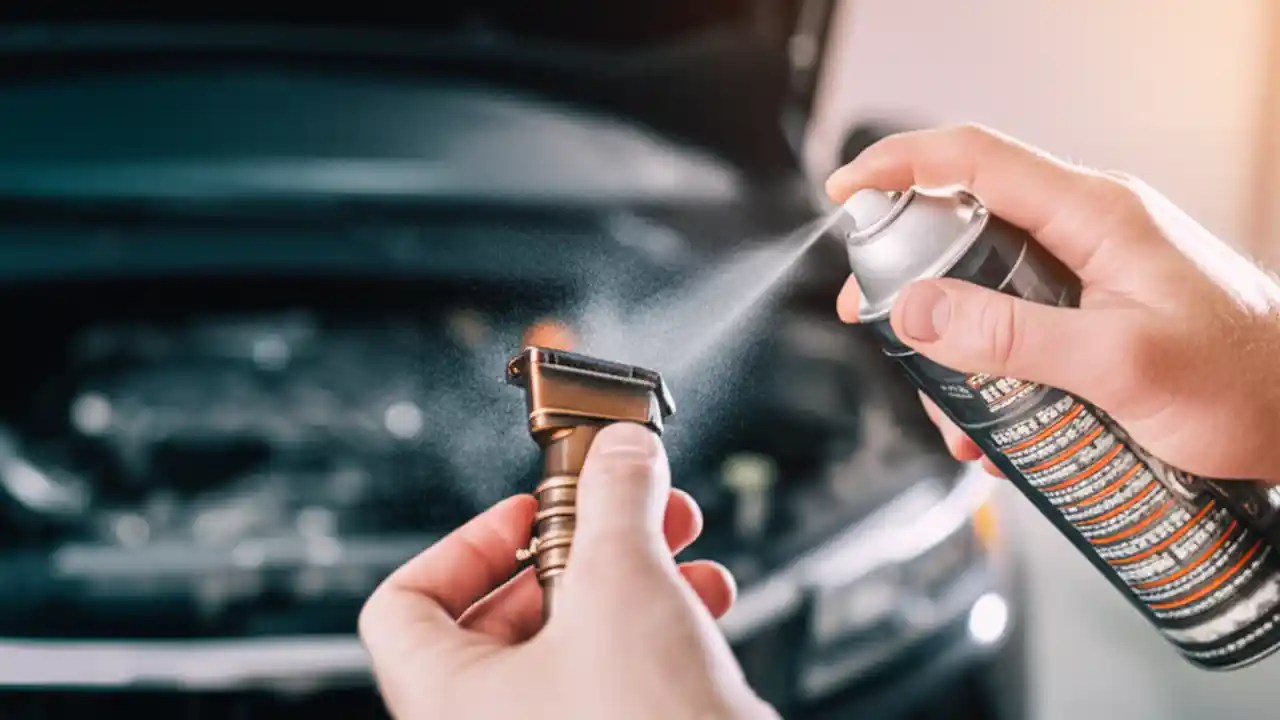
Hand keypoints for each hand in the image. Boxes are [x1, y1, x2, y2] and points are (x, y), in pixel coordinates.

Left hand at [359, 422, 777, 719]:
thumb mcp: (620, 581)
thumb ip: (613, 498)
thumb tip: (620, 452)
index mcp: (450, 696)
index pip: (404, 603)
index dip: (464, 543)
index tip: (522, 512)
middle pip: (509, 606)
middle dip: (579, 541)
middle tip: (617, 505)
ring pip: (577, 634)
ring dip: (631, 571)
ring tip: (674, 534)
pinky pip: (620, 670)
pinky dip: (658, 620)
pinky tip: (703, 592)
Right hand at [827, 124, 1279, 482]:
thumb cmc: (1246, 381)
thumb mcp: (1119, 363)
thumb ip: (1011, 336)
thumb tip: (915, 310)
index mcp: (1094, 213)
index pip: (974, 158)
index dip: (898, 164)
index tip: (844, 194)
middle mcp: (1086, 230)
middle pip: (964, 225)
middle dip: (910, 276)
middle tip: (875, 318)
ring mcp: (1090, 270)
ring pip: (983, 284)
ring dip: (952, 344)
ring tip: (955, 410)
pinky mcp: (1093, 311)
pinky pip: (1015, 322)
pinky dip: (988, 369)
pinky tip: (993, 423)